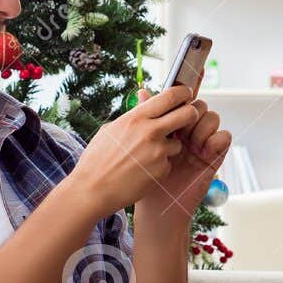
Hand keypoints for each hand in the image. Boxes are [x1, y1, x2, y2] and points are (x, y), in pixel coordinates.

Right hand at [68, 84, 201, 213]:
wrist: (92, 190)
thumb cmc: (97, 158)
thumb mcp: (111, 129)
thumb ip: (133, 114)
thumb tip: (145, 97)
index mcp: (136, 117)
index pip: (171, 96)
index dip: (183, 92)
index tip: (186, 93)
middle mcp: (151, 132)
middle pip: (187, 114)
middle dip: (190, 114)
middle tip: (187, 117)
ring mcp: (158, 152)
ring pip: (178, 144)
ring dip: (169, 148)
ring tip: (147, 156)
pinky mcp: (162, 170)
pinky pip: (168, 163)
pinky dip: (160, 166)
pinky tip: (143, 171)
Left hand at [133, 86, 231, 225]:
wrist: (155, 207)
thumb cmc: (144, 178)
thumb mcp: (139, 144)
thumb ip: (144, 116)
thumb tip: (143, 90)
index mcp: (170, 124)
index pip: (182, 100)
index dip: (189, 84)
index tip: (193, 70)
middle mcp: (188, 131)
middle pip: (198, 104)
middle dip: (191, 110)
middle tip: (179, 126)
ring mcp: (202, 143)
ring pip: (212, 116)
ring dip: (201, 124)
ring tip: (189, 142)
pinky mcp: (213, 157)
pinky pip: (225, 136)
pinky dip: (216, 138)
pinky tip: (202, 150)